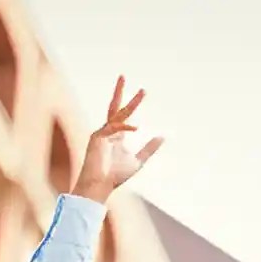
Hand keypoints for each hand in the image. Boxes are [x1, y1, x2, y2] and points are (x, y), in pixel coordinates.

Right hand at [71, 75, 163, 203]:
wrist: (100, 185)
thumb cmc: (115, 176)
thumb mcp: (138, 161)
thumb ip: (149, 148)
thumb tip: (162, 136)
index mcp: (116, 135)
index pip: (124, 115)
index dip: (132, 103)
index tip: (142, 91)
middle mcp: (108, 131)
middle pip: (115, 107)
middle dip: (121, 92)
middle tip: (123, 76)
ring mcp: (101, 132)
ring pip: (117, 113)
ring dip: (130, 103)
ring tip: (142, 92)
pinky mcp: (97, 137)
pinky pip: (115, 127)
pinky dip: (126, 127)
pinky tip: (136, 128)